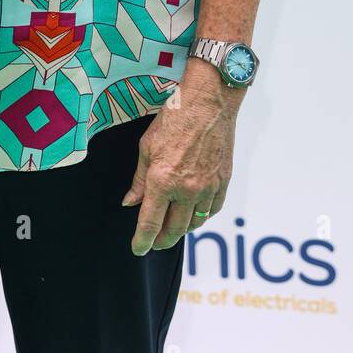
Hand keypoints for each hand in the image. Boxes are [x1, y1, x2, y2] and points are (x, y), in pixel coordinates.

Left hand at [122, 71, 237, 255]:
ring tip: (172, 231)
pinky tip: (194, 215)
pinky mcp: (223, 182)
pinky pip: (212, 210)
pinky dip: (201, 218)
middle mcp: (186, 189)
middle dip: (161, 240)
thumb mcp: (147, 146)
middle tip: (153, 243)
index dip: (142, 240)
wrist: (208, 103)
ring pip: (194, 224)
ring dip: (181, 231)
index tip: (138, 249)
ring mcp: (207, 188)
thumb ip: (139, 179)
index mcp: (162, 180)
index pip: (150, 222)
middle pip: (174, 230)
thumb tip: (130, 202)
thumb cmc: (174, 118)